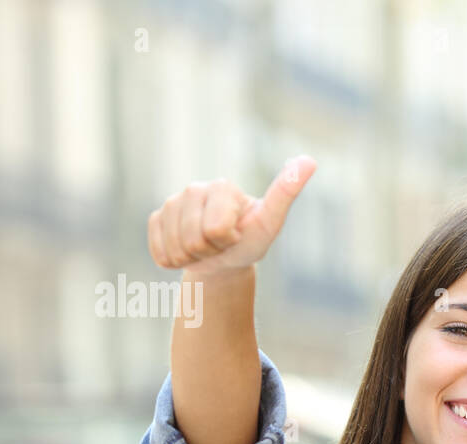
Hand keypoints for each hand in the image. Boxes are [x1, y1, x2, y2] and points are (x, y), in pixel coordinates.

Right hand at [146, 156, 316, 276]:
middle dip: (211, 251)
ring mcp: (171, 203)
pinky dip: (175, 260)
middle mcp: (194, 189)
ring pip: (175, 249)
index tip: (237, 234)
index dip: (228, 240)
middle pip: (194, 240)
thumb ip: (286, 192)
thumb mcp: (271, 221)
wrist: (227, 259)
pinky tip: (188, 250)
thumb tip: (310, 160)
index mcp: (221, 186)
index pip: (215, 229)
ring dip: (193, 258)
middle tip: (223, 244)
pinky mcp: (156, 220)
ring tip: (208, 247)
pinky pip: (159, 252)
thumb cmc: (252, 239)